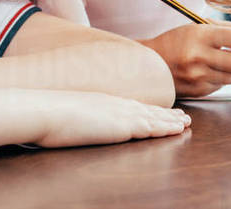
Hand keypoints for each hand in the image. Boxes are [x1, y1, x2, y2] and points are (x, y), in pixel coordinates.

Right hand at [32, 91, 190, 147]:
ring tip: (186, 123)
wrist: (43, 110)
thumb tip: (68, 123)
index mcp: (101, 101)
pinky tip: (178, 129)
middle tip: (183, 117)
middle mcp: (114, 104)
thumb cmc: (45, 114)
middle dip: (165, 114)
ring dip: (171, 121)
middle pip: (146, 110)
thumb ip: (73, 116)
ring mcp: (119, 113)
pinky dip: (166, 128)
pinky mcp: (122, 125)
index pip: (130, 106)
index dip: (147, 109)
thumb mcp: (63, 112)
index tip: (158, 111)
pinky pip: (151, 127)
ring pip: (153, 118)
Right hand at [141, 23, 230, 97]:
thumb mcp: (198, 27)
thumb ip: (229, 31)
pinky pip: (223, 86)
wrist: (150, 63)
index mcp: (200, 35)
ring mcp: (199, 76)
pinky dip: (221, 78)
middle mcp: (199, 57)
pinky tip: (208, 71)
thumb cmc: (177, 41)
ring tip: (219, 61)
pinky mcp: (199, 91)